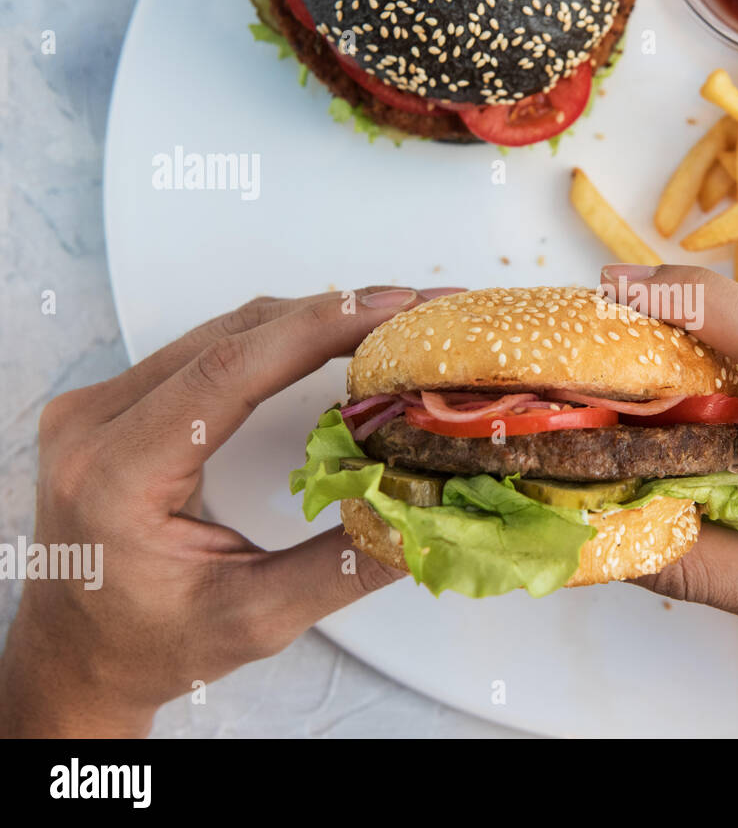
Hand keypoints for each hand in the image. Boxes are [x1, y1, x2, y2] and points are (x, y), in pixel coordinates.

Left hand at [0, 286, 459, 736]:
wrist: (76, 657)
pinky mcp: (116, 403)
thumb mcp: (255, 617)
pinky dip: (278, 338)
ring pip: (222, 331)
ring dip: (310, 319)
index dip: (319, 329)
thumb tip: (430, 517)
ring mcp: (98, 406)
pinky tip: (330, 338)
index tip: (394, 310)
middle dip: (334, 313)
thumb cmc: (148, 645)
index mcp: (115, 475)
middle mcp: (93, 425)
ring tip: (389, 321)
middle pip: (231, 335)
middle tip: (417, 309)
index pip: (228, 370)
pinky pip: (207, 346)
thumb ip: (346, 566)